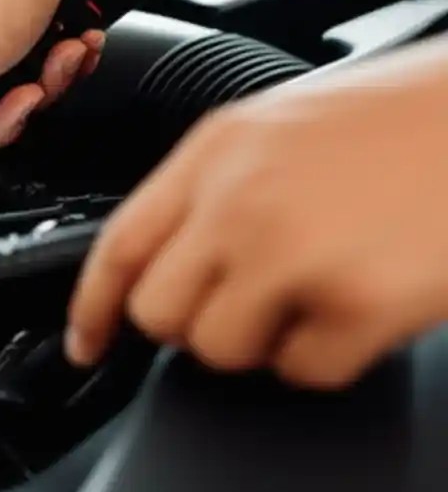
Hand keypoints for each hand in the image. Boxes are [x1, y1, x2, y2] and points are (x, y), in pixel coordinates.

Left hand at [66, 37, 447, 389]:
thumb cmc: (407, 120)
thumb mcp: (282, 129)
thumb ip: (215, 191)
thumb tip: (169, 267)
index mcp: (216, 152)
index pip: (118, 247)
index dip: (91, 309)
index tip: (85, 345)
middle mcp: (239, 202)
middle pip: (159, 313)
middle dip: (195, 325)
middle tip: (249, 306)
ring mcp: (294, 253)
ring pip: (220, 351)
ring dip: (264, 342)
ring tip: (317, 295)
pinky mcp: (358, 302)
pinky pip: (304, 371)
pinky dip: (332, 355)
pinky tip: (364, 305)